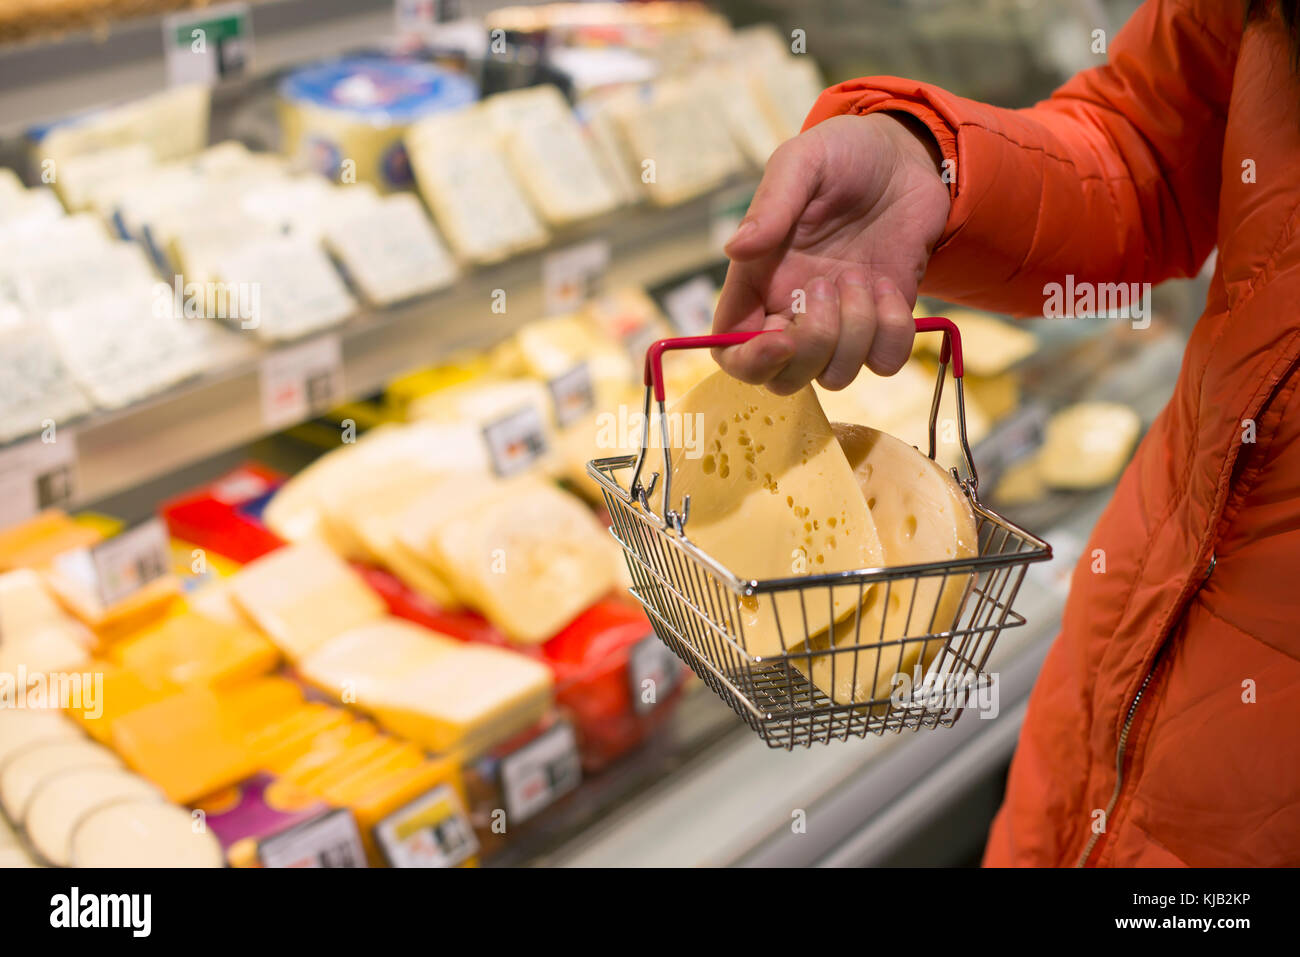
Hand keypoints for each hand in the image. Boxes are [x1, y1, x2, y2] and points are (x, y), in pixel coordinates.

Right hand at [712, 112, 951, 393]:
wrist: (907, 153)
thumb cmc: (844, 153)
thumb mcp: (802, 162)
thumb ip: (771, 205)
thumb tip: (735, 248)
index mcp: (759, 281)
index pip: (732, 349)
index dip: (749, 362)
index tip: (780, 340)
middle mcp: (795, 310)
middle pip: (785, 379)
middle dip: (812, 347)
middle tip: (828, 286)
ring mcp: (842, 321)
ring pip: (835, 376)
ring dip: (854, 333)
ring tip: (863, 276)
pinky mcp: (884, 321)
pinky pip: (884, 361)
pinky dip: (892, 332)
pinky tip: (889, 287)